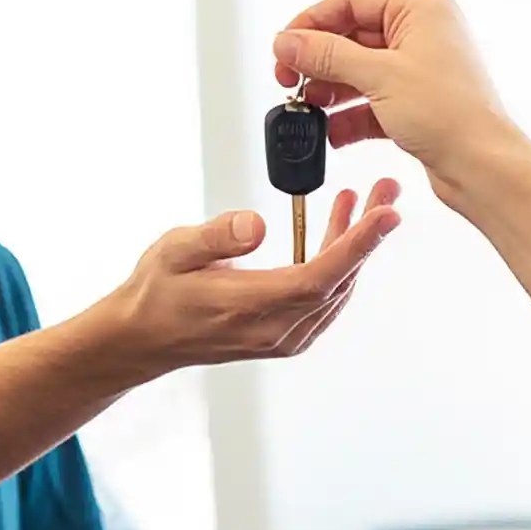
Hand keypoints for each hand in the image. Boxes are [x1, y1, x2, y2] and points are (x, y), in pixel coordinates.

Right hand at [109, 178, 400, 372]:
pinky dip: (336, 265)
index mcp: (250, 307)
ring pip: (335, 290)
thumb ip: (216, 237)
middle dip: (367, 235)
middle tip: (386, 192)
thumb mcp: (174, 251)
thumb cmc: (157, 292)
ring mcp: (282, 338)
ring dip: (353, 247)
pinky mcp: (284, 336)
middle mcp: (274, 330)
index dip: (358, 245)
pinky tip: (334, 234)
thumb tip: (256, 224)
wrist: (143, 338)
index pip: (319, 277)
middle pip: (338, 281)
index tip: (387, 215)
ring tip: (361, 202)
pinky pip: (323, 300)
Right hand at [271, 0, 530, 207]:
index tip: (285, 45)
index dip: (313, 22)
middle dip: (319, 61)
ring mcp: (418, 73)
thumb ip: (328, 56)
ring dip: (330, 91)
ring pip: (359, 73)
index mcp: (422, 12)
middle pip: (352, 37)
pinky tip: (331, 133)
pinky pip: (371, 103)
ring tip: (308, 108)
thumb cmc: (452, 116)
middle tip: (290, 79)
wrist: (482, 168)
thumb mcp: (379, 76)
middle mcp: (422, 36)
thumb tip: (289, 41)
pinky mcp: (415, 106)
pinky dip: (349, 117)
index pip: (352, 1)